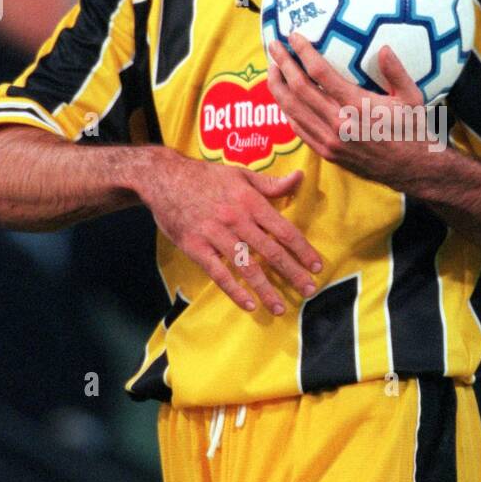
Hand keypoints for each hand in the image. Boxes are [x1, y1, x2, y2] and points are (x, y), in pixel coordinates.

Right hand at [138, 149, 322, 313]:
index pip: (284, 230)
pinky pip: (218, 273)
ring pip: (246, 267)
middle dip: (292, 273)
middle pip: (270, 251)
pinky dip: (234, 291)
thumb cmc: (205, 176)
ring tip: (280, 307)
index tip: (317, 266)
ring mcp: (215, 234)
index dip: (303, 250)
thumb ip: (271, 183)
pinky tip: (248, 305)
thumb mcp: (240, 173)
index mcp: (250, 201)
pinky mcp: (195, 247)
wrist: (163, 178)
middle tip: (309, 291)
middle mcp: (236, 219)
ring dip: (265, 289)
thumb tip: (299, 178)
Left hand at [266, 32, 442, 192]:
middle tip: (274, 46)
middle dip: (283, 64)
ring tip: (272, 68)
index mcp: (358, 106)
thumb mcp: (412, 97)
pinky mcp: (327, 154)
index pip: (320, 73)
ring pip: (292, 110)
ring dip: (278, 87)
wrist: (412, 170)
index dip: (304, 52)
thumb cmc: (414, 130)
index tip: (295, 36)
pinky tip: (285, 98)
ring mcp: (330, 141)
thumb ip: (396, 71)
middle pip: (298, 89)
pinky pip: (299, 129)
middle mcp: (339, 124)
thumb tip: (383, 48)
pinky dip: (288, 111)